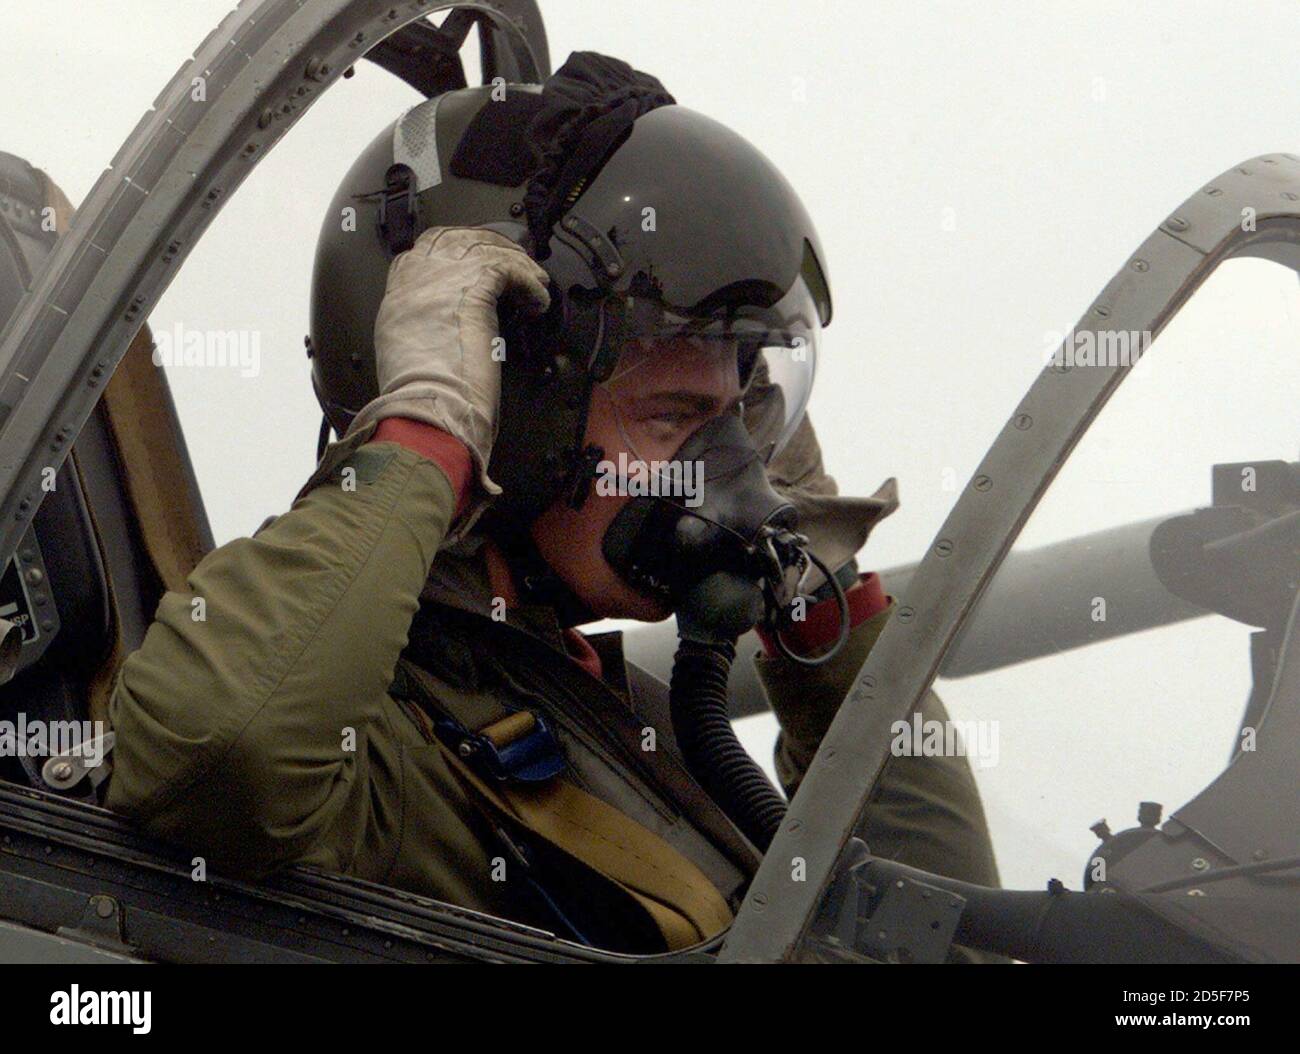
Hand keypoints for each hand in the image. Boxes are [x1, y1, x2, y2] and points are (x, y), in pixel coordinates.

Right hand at [347, 226, 550, 521]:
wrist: (426, 407)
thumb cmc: (423, 400)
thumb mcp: (409, 356)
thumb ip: (425, 332)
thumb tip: (449, 331)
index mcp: (397, 298)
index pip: (421, 253)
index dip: (453, 253)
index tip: (477, 264)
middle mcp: (416, 280)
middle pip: (453, 240)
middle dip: (487, 246)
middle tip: (514, 262)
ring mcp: (443, 279)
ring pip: (484, 248)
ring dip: (516, 263)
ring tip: (536, 282)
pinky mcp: (474, 286)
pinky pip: (510, 269)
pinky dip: (530, 284)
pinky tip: (538, 302)